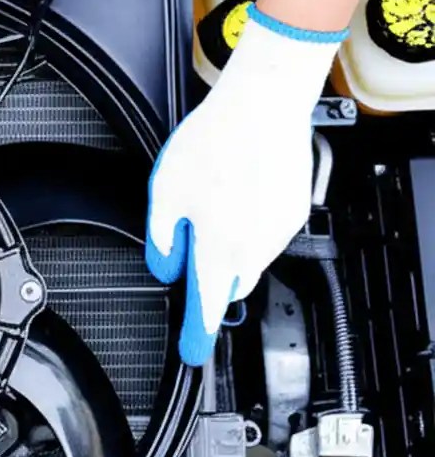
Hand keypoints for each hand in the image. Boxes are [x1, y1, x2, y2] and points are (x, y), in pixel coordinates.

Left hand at [146, 4, 344, 365]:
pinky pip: (265, 233)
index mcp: (220, 250)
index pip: (207, 308)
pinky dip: (247, 223)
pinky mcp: (293, 212)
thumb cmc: (213, 144)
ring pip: (247, 257)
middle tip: (188, 239)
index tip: (192, 352)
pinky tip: (234, 189)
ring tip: (211, 197)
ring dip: (227, 243)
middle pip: (228, 282)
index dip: (196, 333)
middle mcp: (255, 248)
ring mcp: (280, 231)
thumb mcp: (165, 195)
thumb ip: (162, 240)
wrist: (263, 105)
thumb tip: (164, 267)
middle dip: (208, 273)